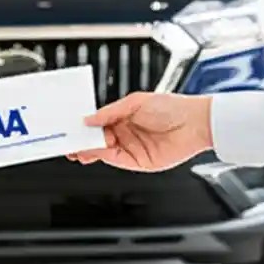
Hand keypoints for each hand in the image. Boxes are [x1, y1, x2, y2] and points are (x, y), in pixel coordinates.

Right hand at [66, 92, 212, 172]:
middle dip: (82, 141)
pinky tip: (95, 149)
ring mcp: (132, 148)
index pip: (98, 124)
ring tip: (78, 146)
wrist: (195, 123)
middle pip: (98, 140)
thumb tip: (90, 119)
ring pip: (103, 151)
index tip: (71, 128)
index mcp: (124, 117)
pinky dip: (103, 155)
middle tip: (69, 141)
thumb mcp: (135, 102)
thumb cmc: (172, 107)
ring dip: (89, 149)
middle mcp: (126, 133)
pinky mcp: (138, 162)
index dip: (84, 127)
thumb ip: (110, 112)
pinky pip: (116, 160)